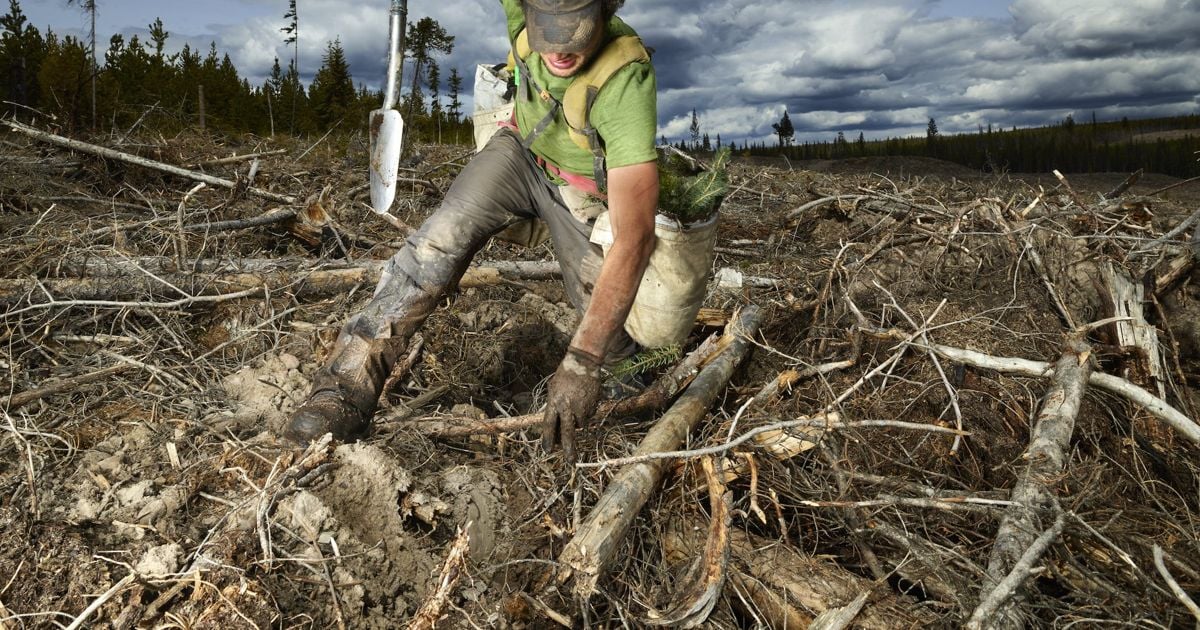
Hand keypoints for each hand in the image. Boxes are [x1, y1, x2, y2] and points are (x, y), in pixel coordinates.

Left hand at [542, 347, 602, 461]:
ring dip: (578, 422)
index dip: (548, 439)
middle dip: (568, 448)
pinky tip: (584, 401)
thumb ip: (553, 408)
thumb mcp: (553, 391)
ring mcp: (582, 407)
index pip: (549, 425)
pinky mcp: (593, 406)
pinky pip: (589, 416)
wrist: (583, 363)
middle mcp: (568, 407)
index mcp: (555, 403)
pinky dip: (586, 413)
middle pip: (568, 432)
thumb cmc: (565, 377)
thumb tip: (554, 427)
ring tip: (576, 406)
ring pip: (580, 424)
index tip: (547, 450)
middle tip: (570, 462)